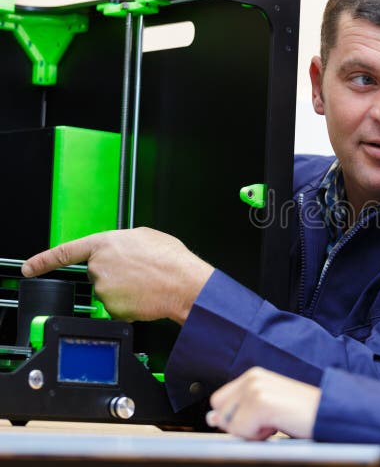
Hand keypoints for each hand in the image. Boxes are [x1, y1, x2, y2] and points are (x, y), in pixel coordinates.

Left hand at [21, 227, 213, 323]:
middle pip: (97, 274)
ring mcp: (104, 289)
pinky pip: (118, 308)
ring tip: (147, 283)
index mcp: (105, 244)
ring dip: (124, 290)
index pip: (65, 252)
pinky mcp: (112, 309)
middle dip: (114, 275)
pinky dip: (130, 304)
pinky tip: (146, 296)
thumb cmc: (171, 260)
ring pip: (108, 292)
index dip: (43, 261)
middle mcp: (99, 266)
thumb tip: (122, 250)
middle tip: (139, 273)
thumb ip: (125, 242)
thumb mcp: (147, 237)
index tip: (29, 268)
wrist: (184, 284)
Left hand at [207, 367, 320, 439]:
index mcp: (253, 375)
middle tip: (270, 421)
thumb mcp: (267, 410)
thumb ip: (239, 410)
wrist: (330, 414)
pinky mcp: (260, 401)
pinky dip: (258, 435)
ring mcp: (255, 388)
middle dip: (240, 424)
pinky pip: (241, 430)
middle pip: (220, 412)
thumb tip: (212, 417)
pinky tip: (278, 424)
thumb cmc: (303, 415)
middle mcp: (253, 377)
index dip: (236, 417)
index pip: (219, 402)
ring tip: (277, 421)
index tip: (262, 418)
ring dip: (251, 431)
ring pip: (229, 424)